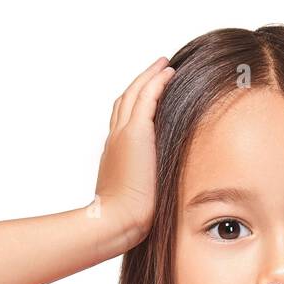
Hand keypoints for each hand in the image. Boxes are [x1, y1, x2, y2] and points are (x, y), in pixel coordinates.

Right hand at [90, 56, 176, 248]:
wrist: (116, 219)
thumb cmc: (125, 217)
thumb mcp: (135, 196)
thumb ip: (143, 186)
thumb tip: (155, 194)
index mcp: (114, 152)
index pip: (123, 119)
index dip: (135, 103)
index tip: (147, 93)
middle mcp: (116, 138)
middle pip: (126, 100)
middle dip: (142, 82)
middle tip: (157, 68)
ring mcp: (124, 133)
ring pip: (135, 93)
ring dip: (150, 76)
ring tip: (165, 65)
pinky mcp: (136, 133)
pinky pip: (147, 97)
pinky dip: (157, 82)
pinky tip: (169, 73)